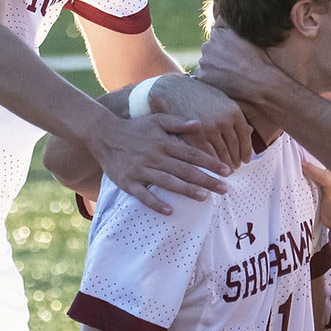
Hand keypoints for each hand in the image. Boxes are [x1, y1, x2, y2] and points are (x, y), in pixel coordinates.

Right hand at [90, 114, 231, 215]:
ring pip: (167, 182)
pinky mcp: (128, 182)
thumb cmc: (134, 128)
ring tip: (204, 197)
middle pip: (184, 170)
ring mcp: (141, 170)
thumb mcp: (156, 120)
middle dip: (206, 180)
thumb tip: (200, 124)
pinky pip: (143, 195)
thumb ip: (178, 122)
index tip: (227, 171)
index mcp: (164, 143)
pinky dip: (156, 203)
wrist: (103, 134)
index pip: (192, 154)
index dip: (210, 163)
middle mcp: (154, 156)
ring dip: (186, 190)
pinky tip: (170, 210)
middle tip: (225, 189)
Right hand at [151, 74, 252, 171]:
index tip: (245, 160)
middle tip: (235, 169)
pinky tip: (211, 169)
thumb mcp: (221, 100)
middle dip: (236, 161)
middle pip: (235, 148)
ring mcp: (210, 129)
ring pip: (222, 154)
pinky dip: (211, 164)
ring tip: (225, 173)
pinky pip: (207, 154)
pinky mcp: (195, 136)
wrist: (174, 90)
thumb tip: (250, 131)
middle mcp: (224, 120)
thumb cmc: (198, 95)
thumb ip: (234, 116)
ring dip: (225, 165)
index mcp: (234, 112)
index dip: (246, 152)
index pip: (245, 138)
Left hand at [195, 27, 282, 105]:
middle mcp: (207, 46)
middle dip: (219, 55)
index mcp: (218, 34)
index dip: (227, 45)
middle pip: (210, 49)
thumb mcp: (249, 36)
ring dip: (215, 67)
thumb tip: (221, 18)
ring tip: (231, 74)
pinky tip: (226, 82)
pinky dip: (212, 79)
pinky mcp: (202, 77)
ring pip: (207, 63)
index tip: (236, 54)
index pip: (217, 36)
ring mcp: (203, 62)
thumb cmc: (258, 60)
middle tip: (234, 65)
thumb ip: (233, 27)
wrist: (260, 84)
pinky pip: (204, 76)